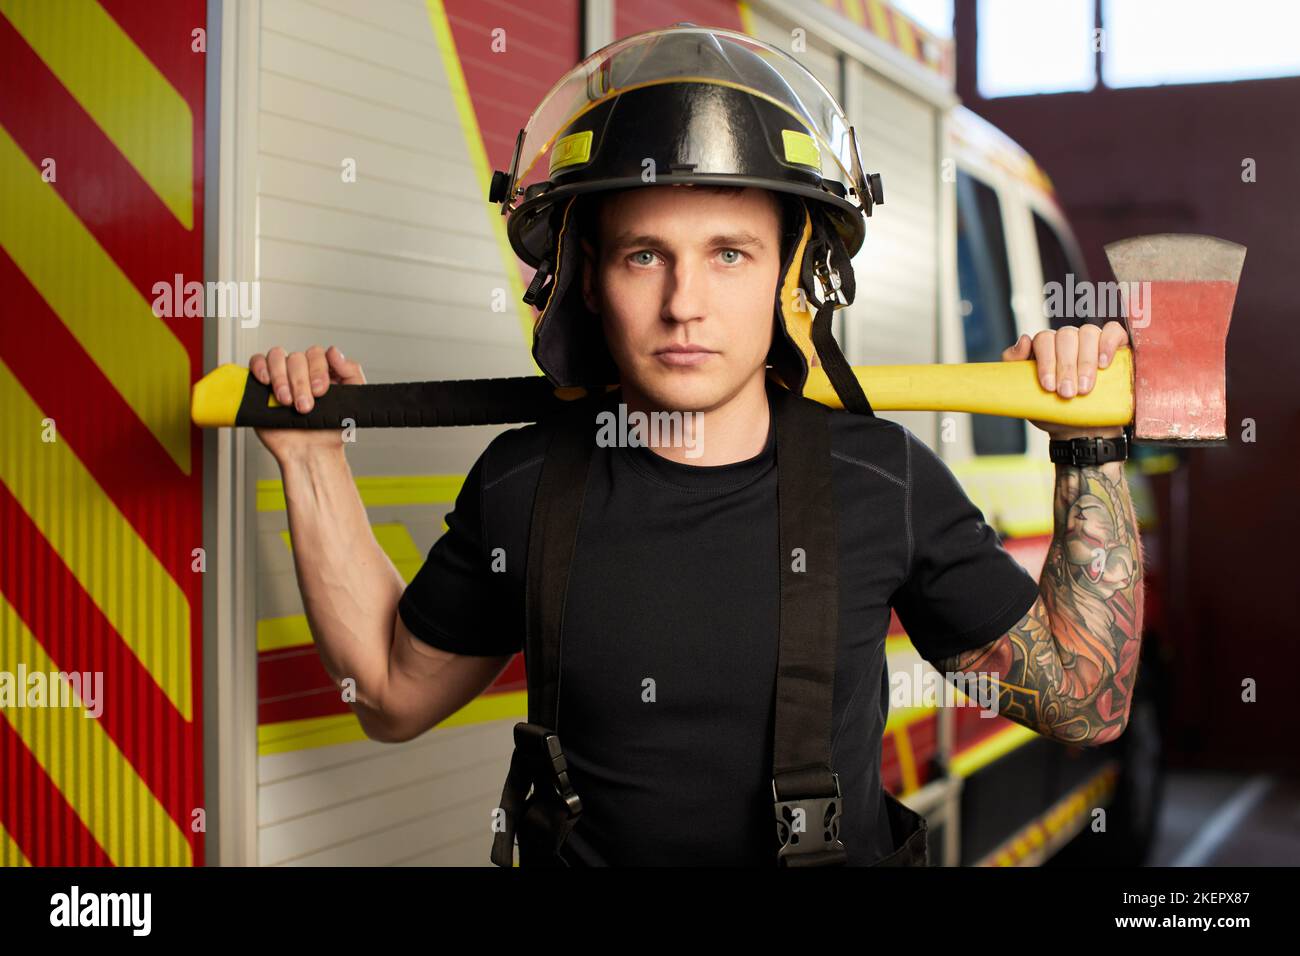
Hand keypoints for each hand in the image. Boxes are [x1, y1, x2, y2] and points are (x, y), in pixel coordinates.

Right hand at [249, 345, 364, 460]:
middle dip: (301, 383)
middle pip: (297, 357)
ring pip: (277, 357)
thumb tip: (333, 352)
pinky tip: (267, 383)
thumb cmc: (329, 430)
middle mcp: (301, 371)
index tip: (321, 391)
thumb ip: (352, 373)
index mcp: (322, 371)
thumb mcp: (353, 402)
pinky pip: (256, 361)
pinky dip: (260, 367)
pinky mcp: (261, 385)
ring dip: (281, 379)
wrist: (309, 453)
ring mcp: (280, 375)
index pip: (318, 353)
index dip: (318, 370)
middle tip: (305, 406)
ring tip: (287, 402)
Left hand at [1002, 322, 1128, 438]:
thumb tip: (1025, 339)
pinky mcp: (1115, 345)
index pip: (1043, 340)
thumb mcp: (1027, 394)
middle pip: (1065, 337)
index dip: (1046, 361)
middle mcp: (1068, 339)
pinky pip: (1113, 331)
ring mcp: (1091, 340)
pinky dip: (1108, 344)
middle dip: (1066, 368)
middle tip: (1067, 394)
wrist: (1080, 431)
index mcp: (1045, 347)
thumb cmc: (1052, 410)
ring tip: (1085, 389)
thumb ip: (1015, 366)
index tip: (1048, 387)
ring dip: (1085, 362)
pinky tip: (1104, 364)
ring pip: (1087, 333)